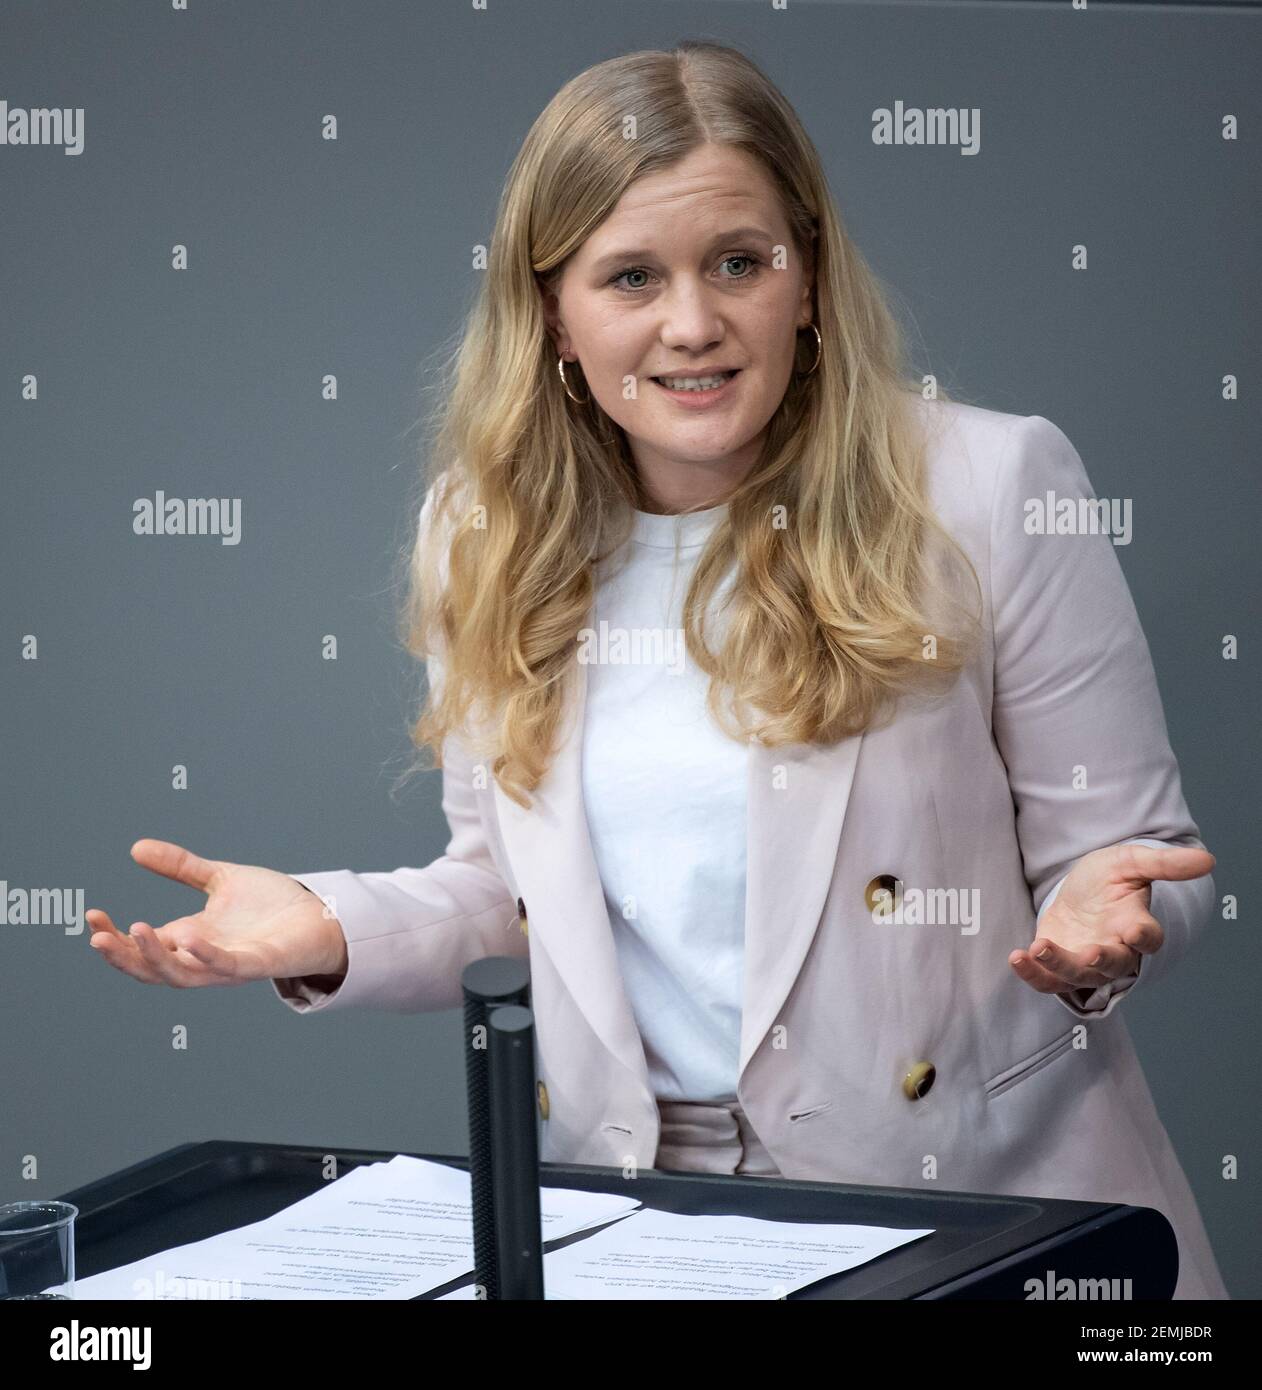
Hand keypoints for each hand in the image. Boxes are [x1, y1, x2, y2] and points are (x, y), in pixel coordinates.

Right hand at [86, 839, 346, 988]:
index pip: (142, 948)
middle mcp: (205, 958)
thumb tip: (136, 848)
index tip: (93, 916)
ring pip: (182, 975)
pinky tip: (187, 937)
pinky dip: (205, 956)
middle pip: (153, 970)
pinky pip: (226, 966)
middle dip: (124, 956)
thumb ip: (181, 868)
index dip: (115, 937)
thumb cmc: (272, 905)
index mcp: (191, 940)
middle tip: (97, 936)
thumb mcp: (219, 879)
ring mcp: (231, 964)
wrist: (321, 915)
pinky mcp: (258, 963)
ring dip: (155, 957)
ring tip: (134, 931)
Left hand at [1008, 842, 1214, 996]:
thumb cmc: (1109, 878)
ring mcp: (1085, 961)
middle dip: (1100, 962)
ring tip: (1037, 949)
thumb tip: (1208, 859)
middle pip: (1113, 965)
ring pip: (1076, 976)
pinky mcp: (1058, 966)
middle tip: (1089, 954)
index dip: (1143, 936)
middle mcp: (1114, 949)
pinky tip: (1017, 957)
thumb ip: (1164, 863)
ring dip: (1058, 967)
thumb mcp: (1130, 862)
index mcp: (1136, 924)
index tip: (1134, 929)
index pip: (1148, 939)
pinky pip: (1047, 980)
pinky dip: (1032, 974)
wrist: (1078, 890)